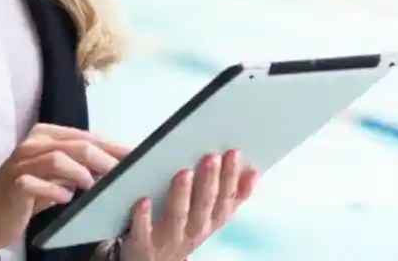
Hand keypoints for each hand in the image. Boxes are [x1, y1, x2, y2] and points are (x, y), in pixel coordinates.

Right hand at [0, 123, 130, 253]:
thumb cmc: (23, 198)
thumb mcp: (54, 178)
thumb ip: (78, 168)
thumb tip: (113, 166)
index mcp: (44, 135)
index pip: (86, 136)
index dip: (112, 146)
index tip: (136, 157)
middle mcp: (33, 143)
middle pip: (77, 144)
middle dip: (105, 158)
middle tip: (124, 174)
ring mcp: (21, 162)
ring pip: (59, 158)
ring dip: (82, 173)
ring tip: (95, 186)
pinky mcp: (14, 183)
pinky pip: (38, 183)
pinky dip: (56, 191)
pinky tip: (67, 199)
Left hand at [120, 150, 257, 260]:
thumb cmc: (181, 227)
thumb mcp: (209, 213)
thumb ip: (230, 192)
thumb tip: (254, 170)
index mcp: (210, 220)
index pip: (225, 198)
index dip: (231, 177)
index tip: (233, 152)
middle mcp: (194, 231)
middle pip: (204, 205)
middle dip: (210, 180)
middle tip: (211, 156)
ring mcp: (169, 239)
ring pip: (178, 216)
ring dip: (181, 194)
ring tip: (184, 172)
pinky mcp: (143, 244)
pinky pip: (143, 231)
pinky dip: (144, 217)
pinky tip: (143, 200)